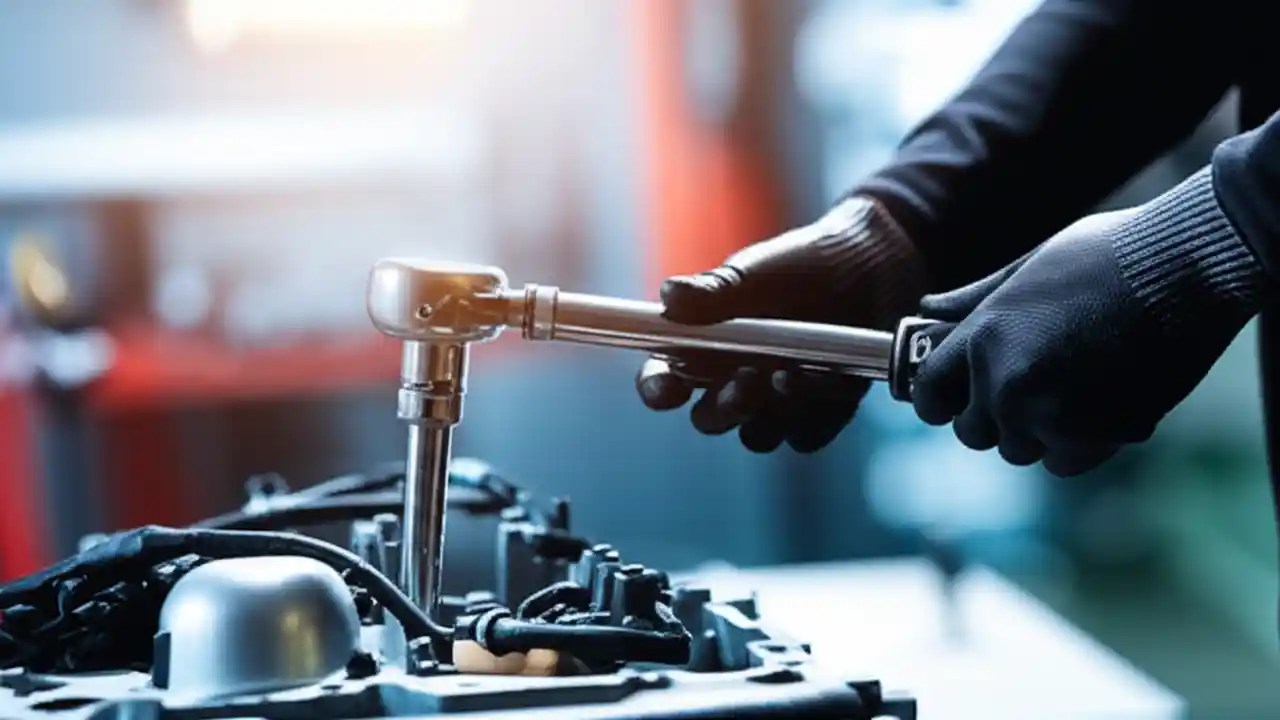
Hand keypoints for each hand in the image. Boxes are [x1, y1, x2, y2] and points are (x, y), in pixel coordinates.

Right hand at [636, 196, 925, 451]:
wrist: (870, 267)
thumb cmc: (801, 265)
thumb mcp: (755, 273)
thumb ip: (713, 291)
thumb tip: (669, 296)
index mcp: (705, 348)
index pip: (664, 380)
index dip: (659, 389)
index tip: (668, 388)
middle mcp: (734, 381)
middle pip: (710, 419)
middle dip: (725, 407)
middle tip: (748, 380)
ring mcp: (776, 403)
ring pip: (758, 435)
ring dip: (774, 412)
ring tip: (796, 372)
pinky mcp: (818, 415)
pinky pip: (806, 437)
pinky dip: (816, 414)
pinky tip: (832, 378)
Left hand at [912, 173, 1263, 475]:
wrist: (1188, 268)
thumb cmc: (1108, 254)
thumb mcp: (1028, 265)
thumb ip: (975, 300)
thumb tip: (928, 310)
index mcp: (981, 339)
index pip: (930, 398)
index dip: (941, 401)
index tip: (955, 399)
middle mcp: (1006, 385)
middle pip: (973, 433)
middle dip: (993, 417)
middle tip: (1028, 387)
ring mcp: (1051, 416)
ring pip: (1020, 450)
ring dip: (1037, 430)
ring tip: (1071, 386)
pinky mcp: (1099, 437)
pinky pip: (1064, 462)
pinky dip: (1076, 444)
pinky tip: (1098, 404)